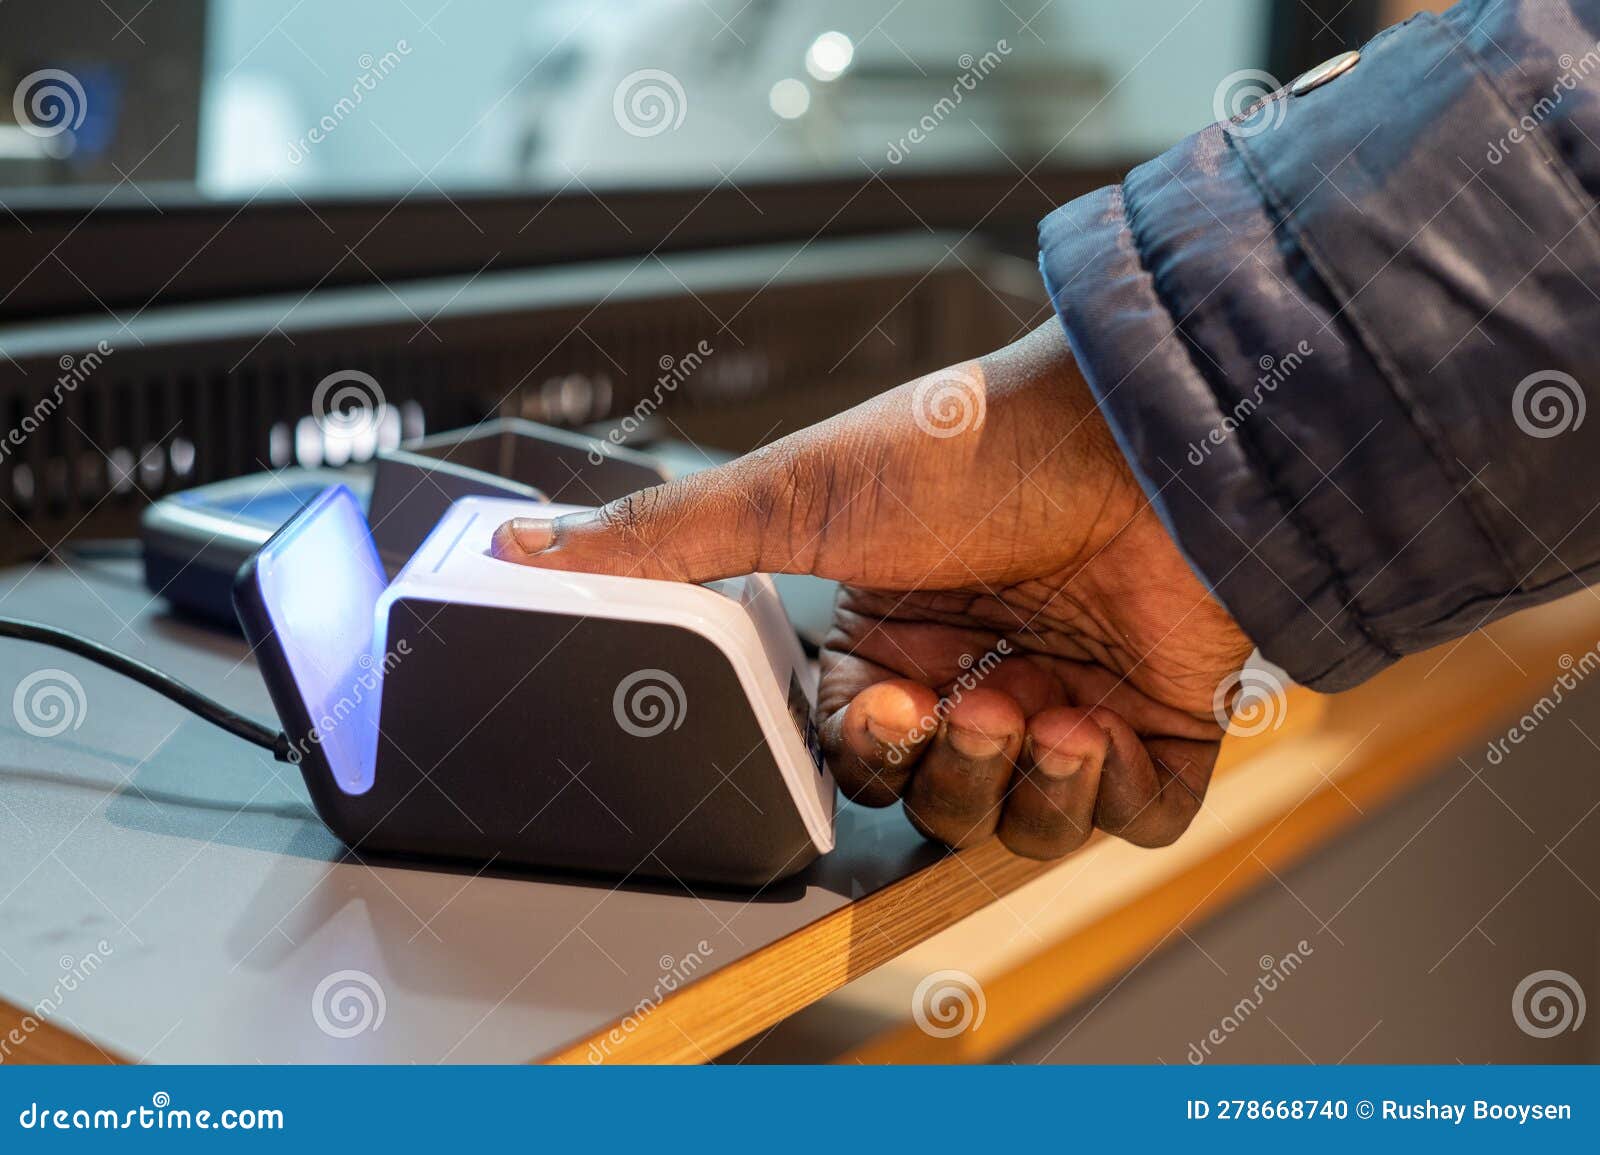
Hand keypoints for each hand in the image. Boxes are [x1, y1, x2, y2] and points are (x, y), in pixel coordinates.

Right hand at [491, 321, 1254, 858]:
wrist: (1141, 432)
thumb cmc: (981, 445)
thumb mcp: (797, 491)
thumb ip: (667, 540)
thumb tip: (528, 547)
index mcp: (893, 630)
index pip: (854, 747)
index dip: (867, 752)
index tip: (888, 707)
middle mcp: (978, 667)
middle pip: (935, 796)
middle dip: (949, 769)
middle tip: (976, 701)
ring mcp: (1071, 696)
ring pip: (1024, 823)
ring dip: (1026, 783)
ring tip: (1047, 708)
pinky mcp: (1159, 722)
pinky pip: (1131, 817)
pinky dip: (1111, 792)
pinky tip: (1102, 723)